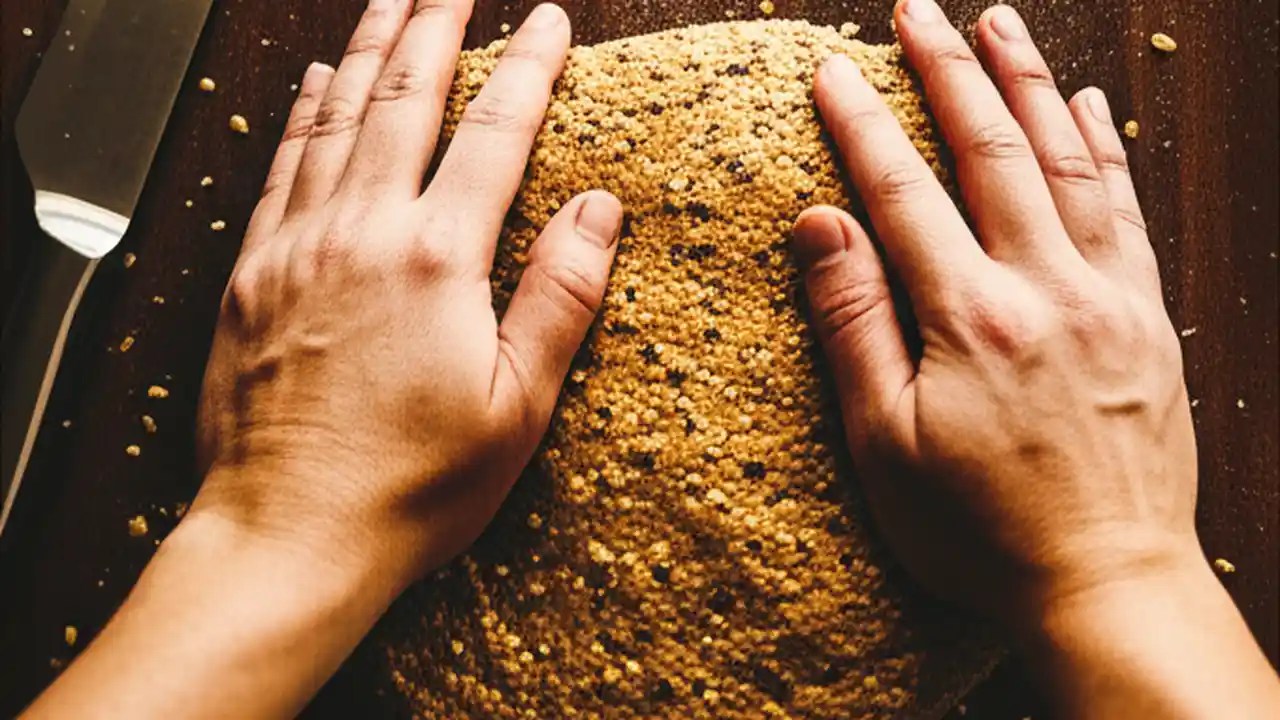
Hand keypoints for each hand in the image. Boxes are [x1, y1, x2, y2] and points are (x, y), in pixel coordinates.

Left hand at [193, 0, 619, 588]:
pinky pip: (279, 167)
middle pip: (405, 100)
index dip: (529, 68)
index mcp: (439, 261)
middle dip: (435, 27)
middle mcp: (363, 234)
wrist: (289, 536)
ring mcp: (298, 248)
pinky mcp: (253, 275)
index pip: (495, 135)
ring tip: (389, 1)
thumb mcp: (518, 406)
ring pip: (335, 117)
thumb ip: (561, 296)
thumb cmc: (413, 487)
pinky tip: (313, 82)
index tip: (551, 22)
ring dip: (367, 49)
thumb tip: (597, 208)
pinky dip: (301, 113)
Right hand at [794, 1, 1278, 715]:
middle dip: (950, 71)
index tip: (833, 70)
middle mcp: (1046, 288)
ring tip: (1000, 23)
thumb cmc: (979, 529)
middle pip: (992, 151)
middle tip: (919, 9)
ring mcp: (1109, 297)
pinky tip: (1091, 107)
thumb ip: (854, 324)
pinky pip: (1128, 210)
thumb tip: (820, 224)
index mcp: (971, 318)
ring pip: (1068, 162)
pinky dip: (1107, 150)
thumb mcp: (885, 445)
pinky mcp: (1148, 317)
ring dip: (1030, 84)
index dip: (862, 124)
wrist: (1107, 581)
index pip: (904, 192)